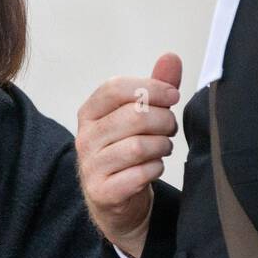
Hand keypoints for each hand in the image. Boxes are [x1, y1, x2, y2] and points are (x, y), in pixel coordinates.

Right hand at [75, 52, 181, 257]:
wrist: (115, 199)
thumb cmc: (127, 152)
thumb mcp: (139, 117)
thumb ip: (154, 88)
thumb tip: (171, 57)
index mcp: (89, 113)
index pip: (115, 88)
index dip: (150, 88)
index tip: (173, 95)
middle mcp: (84, 138)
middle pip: (133, 116)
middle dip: (164, 120)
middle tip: (170, 128)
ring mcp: (90, 166)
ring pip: (139, 146)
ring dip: (162, 146)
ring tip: (162, 148)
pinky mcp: (102, 192)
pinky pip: (139, 174)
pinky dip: (155, 169)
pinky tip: (153, 168)